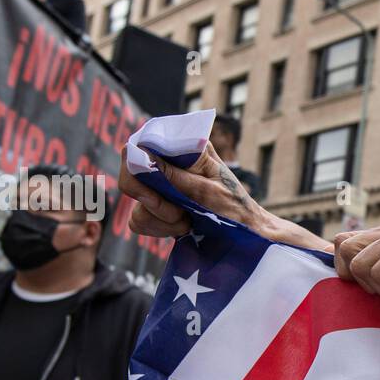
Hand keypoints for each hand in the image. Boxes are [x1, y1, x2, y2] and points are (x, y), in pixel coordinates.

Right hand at [118, 142, 330, 250]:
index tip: (156, 192)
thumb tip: (142, 156)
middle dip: (151, 201)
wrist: (249, 235)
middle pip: (130, 174)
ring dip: (159, 220)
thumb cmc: (237, 208)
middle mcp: (170, 163)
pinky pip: (138, 220)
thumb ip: (176, 176)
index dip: (138, 168)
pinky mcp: (159, 209)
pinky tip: (182, 229)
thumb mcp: (209, 191)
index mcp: (184, 148)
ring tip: (188, 223)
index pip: (141, 143)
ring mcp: (163, 187)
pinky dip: (157, 229)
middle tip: (179, 214)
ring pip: (136, 203)